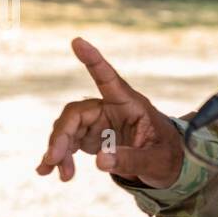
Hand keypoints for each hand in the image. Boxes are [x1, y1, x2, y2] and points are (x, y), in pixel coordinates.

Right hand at [36, 37, 184, 187]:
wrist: (168, 165)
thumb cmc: (168, 156)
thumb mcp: (156, 161)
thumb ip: (132, 159)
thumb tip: (100, 161)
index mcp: (131, 104)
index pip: (110, 79)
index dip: (94, 60)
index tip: (77, 41)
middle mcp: (111, 108)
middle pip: (76, 113)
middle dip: (61, 136)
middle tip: (54, 159)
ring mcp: (99, 122)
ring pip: (68, 128)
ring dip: (59, 150)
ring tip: (61, 175)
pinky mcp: (92, 136)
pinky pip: (68, 142)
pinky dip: (60, 156)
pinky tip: (48, 170)